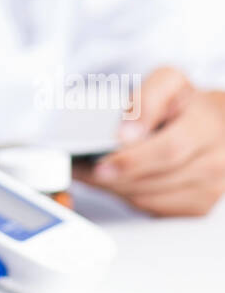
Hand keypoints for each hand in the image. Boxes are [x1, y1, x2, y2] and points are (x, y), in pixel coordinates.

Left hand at [73, 66, 224, 215]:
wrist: (213, 122)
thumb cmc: (186, 103)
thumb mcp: (168, 83)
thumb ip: (148, 99)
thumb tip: (127, 132)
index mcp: (208, 125)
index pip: (169, 149)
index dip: (133, 159)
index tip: (102, 162)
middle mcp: (216, 160)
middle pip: (156, 179)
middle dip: (113, 176)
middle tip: (82, 169)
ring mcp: (211, 188)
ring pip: (150, 198)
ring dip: (115, 188)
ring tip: (88, 173)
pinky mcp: (200, 206)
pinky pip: (154, 209)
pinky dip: (128, 196)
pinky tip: (112, 181)